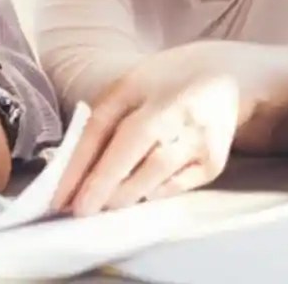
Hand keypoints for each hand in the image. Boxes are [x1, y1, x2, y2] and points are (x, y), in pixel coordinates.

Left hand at [52, 43, 241, 215]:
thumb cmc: (165, 85)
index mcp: (142, 83)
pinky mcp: (214, 159)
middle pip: (132, 145)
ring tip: (107, 206)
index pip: (103, 124)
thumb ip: (104, 121)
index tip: (60, 196)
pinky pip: (178, 185)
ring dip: (126, 194)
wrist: (227, 77)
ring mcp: (198, 133)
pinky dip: (155, 193)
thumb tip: (75, 173)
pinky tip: (142, 195)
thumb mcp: (130, 87)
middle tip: (80, 211)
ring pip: (155, 171)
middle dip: (101, 184)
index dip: (79, 163)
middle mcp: (174, 106)